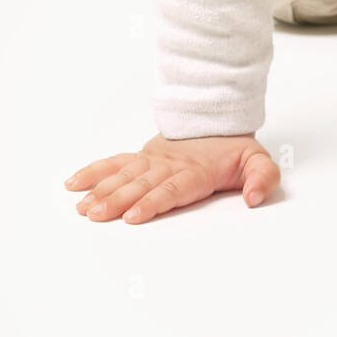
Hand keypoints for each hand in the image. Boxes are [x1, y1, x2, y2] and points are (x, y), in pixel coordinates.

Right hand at [63, 132, 281, 223]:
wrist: (218, 121)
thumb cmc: (235, 149)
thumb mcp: (258, 161)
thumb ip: (262, 178)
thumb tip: (253, 198)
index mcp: (196, 170)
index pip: (172, 188)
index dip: (153, 201)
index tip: (134, 215)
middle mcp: (169, 165)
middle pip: (142, 184)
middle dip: (119, 200)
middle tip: (97, 214)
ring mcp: (152, 160)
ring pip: (124, 175)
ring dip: (103, 190)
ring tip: (84, 208)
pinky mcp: (141, 158)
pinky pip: (115, 163)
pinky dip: (94, 171)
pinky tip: (74, 184)